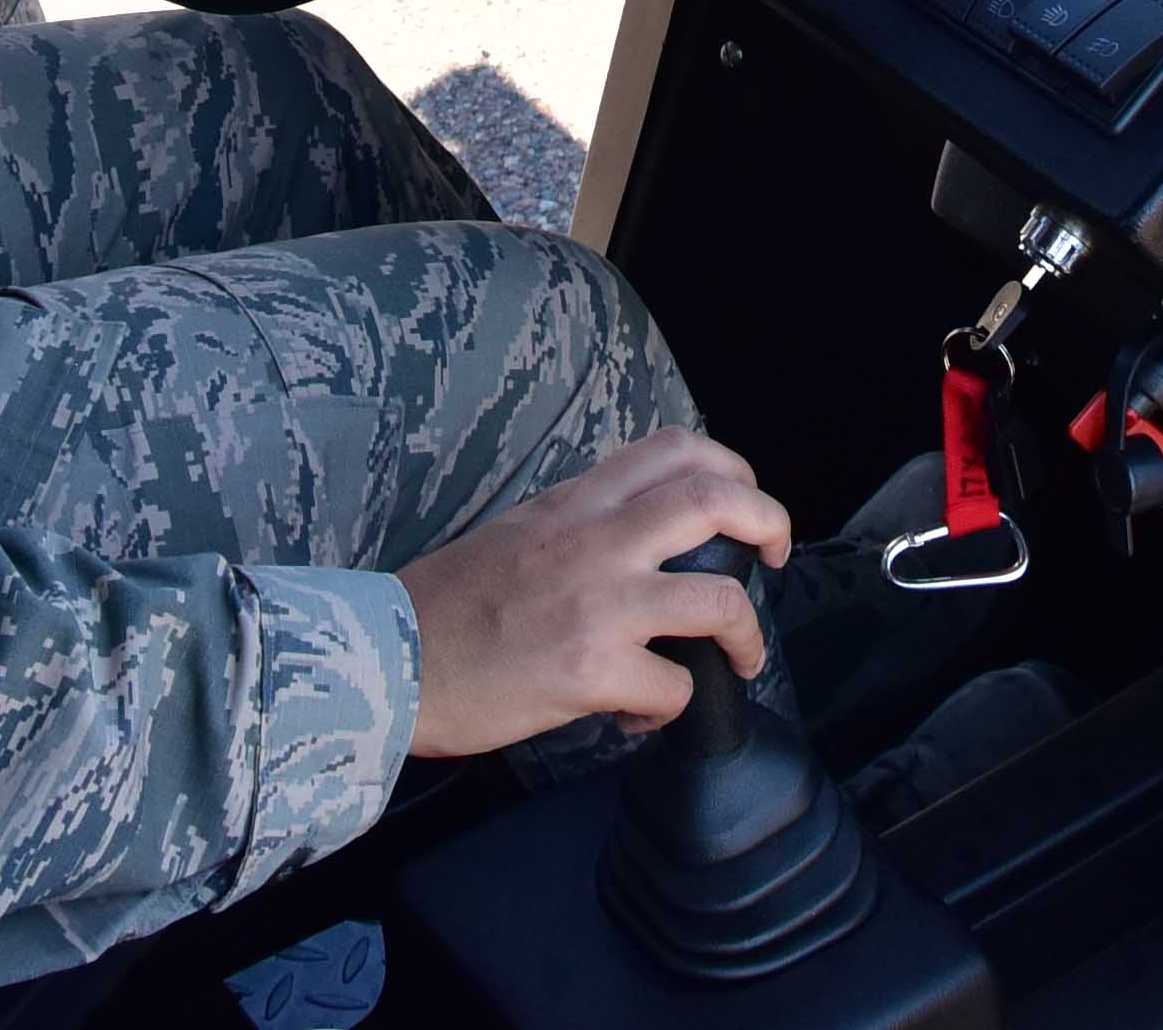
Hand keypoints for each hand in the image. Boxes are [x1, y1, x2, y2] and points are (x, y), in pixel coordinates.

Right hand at [397, 428, 793, 758]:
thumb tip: (636, 543)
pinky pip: (672, 687)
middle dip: (769, 522)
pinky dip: (670, 707)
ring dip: (745, 637)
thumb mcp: (517, 532)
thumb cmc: (444, 605)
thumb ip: (579, 526)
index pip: (674, 448)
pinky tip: (641, 713)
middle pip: (717, 500)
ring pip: (719, 602)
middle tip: (776, 555)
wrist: (387, 658)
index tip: (742, 501)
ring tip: (739, 659)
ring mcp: (597, 605)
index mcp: (574, 503)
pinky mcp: (590, 670)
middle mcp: (593, 541)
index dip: (730, 467)